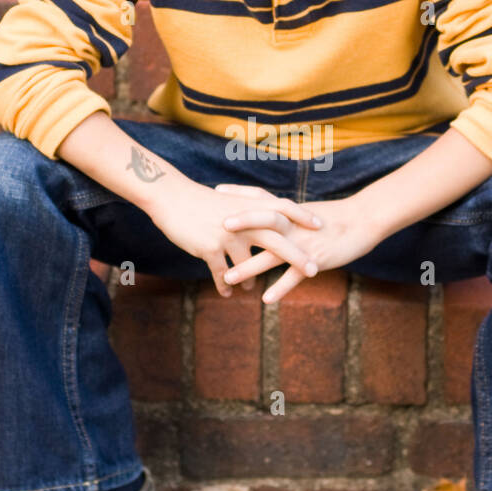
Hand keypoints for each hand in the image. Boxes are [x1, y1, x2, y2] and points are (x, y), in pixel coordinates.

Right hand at [143, 176, 324, 299]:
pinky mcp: (210, 249)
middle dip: (297, 257)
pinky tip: (226, 293)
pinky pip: (222, 274)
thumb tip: (264, 222)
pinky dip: (225, 285)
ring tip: (250, 289)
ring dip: (250, 279)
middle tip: (314, 271)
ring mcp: (228, 236)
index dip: (302, 216)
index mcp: (249, 205)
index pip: (283, 208)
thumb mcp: (228, 200)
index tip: (320, 226)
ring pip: (248, 265)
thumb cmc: (200, 200)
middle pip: (277, 241)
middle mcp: (244, 220)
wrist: (171, 197)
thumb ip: (248, 211)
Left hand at [216, 184, 385, 303]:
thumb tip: (269, 216)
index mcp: (290, 212)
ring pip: (272, 254)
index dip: (240, 193)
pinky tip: (266, 299)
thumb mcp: (307, 213)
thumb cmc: (336, 217)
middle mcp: (293, 225)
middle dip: (241, 224)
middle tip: (217, 228)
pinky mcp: (315, 260)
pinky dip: (281, 288)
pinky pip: (295, 276)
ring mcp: (303, 243)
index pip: (261, 197)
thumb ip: (286, 215)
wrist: (364, 221)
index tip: (217, 189)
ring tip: (228, 278)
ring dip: (249, 267)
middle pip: (264, 220)